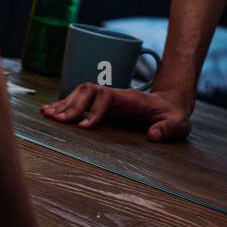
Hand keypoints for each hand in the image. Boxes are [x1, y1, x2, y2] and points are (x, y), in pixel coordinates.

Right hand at [41, 86, 191, 141]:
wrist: (169, 104)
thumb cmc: (173, 115)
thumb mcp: (179, 123)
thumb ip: (168, 128)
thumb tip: (152, 135)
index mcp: (130, 98)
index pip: (107, 96)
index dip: (94, 109)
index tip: (84, 127)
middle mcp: (115, 95)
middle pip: (88, 91)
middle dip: (72, 105)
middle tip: (57, 121)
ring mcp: (108, 98)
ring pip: (81, 93)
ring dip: (64, 103)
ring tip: (47, 114)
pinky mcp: (102, 104)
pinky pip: (80, 100)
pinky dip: (64, 105)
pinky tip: (51, 112)